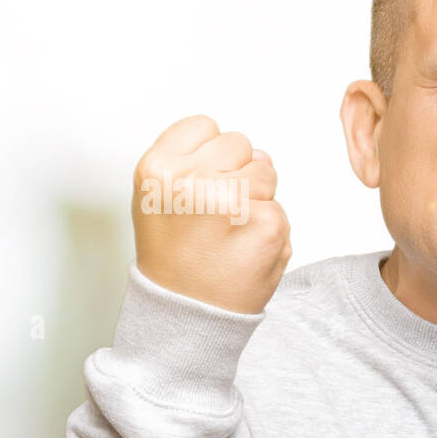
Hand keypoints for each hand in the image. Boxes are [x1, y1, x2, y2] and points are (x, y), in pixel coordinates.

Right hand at [131, 114, 289, 312]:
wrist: (187, 312)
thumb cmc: (173, 256)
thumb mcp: (156, 198)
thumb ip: (193, 162)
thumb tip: (253, 151)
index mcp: (158, 169)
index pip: (204, 126)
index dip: (209, 154)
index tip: (200, 181)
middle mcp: (192, 181)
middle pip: (239, 143)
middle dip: (235, 171)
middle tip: (216, 212)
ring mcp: (233, 202)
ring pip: (266, 171)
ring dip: (257, 196)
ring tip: (231, 229)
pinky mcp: (267, 224)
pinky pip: (280, 207)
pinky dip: (269, 227)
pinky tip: (246, 249)